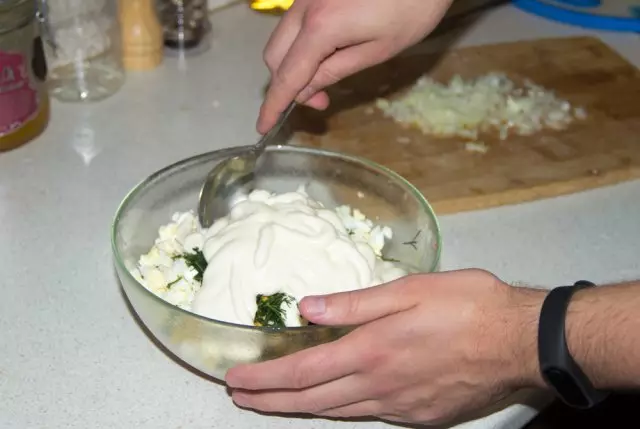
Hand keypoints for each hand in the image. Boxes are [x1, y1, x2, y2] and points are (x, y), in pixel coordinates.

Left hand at [226, 269, 546, 424]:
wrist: (520, 341)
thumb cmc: (468, 305)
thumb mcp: (409, 290)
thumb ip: (354, 304)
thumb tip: (306, 309)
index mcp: (372, 350)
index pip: (302, 371)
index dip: (265, 378)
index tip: (235, 379)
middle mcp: (379, 385)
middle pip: (311, 400)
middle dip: (269, 400)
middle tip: (239, 397)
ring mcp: (399, 406)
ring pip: (336, 412)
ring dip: (298, 408)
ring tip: (272, 403)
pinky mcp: (419, 415)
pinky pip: (367, 416)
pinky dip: (338, 410)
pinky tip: (331, 404)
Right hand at [257, 0, 453, 132]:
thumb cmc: (412, 9)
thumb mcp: (377, 50)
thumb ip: (335, 70)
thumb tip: (305, 91)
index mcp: (321, 27)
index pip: (287, 75)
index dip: (274, 104)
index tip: (263, 126)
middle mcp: (304, 7)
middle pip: (274, 55)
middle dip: (287, 84)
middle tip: (320, 99)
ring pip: (281, 38)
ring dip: (293, 64)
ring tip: (326, 74)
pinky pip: (294, 22)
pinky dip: (300, 44)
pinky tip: (327, 50)